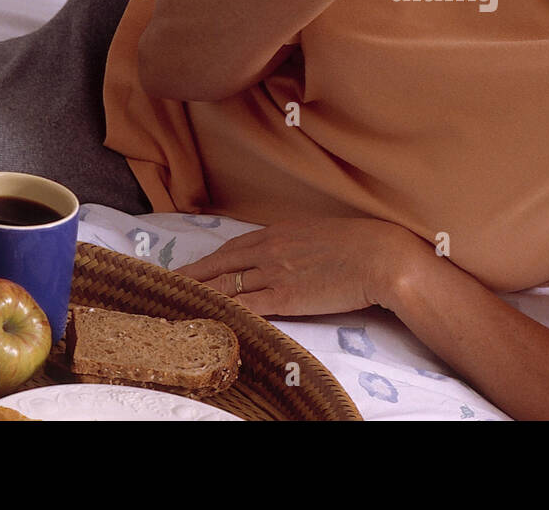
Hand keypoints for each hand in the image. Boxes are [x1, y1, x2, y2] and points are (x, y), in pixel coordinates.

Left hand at [173, 217, 419, 316]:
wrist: (380, 255)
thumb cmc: (362, 244)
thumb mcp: (322, 234)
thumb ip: (299, 242)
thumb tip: (293, 252)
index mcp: (279, 231)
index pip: (232, 247)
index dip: (209, 259)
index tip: (192, 266)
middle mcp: (269, 249)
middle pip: (218, 264)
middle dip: (191, 275)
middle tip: (167, 285)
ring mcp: (274, 273)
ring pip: (224, 285)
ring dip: (198, 294)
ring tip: (176, 303)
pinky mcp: (283, 298)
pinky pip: (244, 306)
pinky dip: (222, 311)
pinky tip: (207, 317)